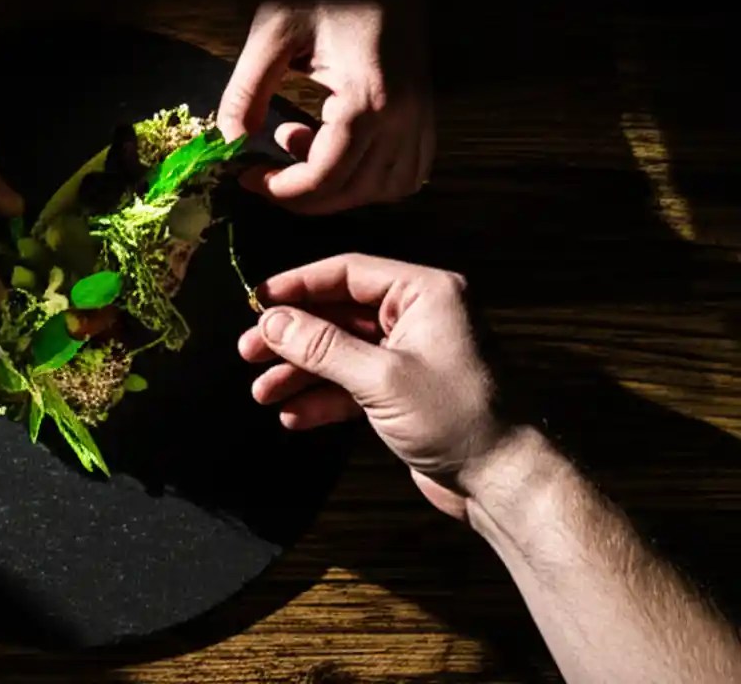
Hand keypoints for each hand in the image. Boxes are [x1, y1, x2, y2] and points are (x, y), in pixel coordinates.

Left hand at [218, 0, 433, 213]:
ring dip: (340, 189)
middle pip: (353, 192)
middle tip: (266, 173)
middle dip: (302, 195)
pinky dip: (372, 179)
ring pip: (386, 189)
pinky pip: (407, 171)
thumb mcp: (273, 32)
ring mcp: (420, 117)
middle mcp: (403, 117)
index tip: (247, 177)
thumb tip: (231, 141)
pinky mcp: (424, 113)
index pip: (324, 177)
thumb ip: (246, 91)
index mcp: (368, 99)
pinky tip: (337, 151)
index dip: (280, 190)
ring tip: (304, 148)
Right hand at [238, 254, 508, 518]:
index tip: (255, 302)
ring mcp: (411, 356)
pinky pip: (353, 385)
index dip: (297, 286)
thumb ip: (321, 346)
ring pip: (341, 353)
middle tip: (248, 351)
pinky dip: (323, 398)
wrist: (504, 479)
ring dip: (301, 372)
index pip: (347, 273)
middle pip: (339, 314)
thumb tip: (271, 321)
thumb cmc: (457, 417)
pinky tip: (293, 415)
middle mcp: (419, 317)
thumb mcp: (380, 377)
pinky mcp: (405, 394)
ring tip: (262, 392)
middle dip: (293, 336)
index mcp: (425, 293)